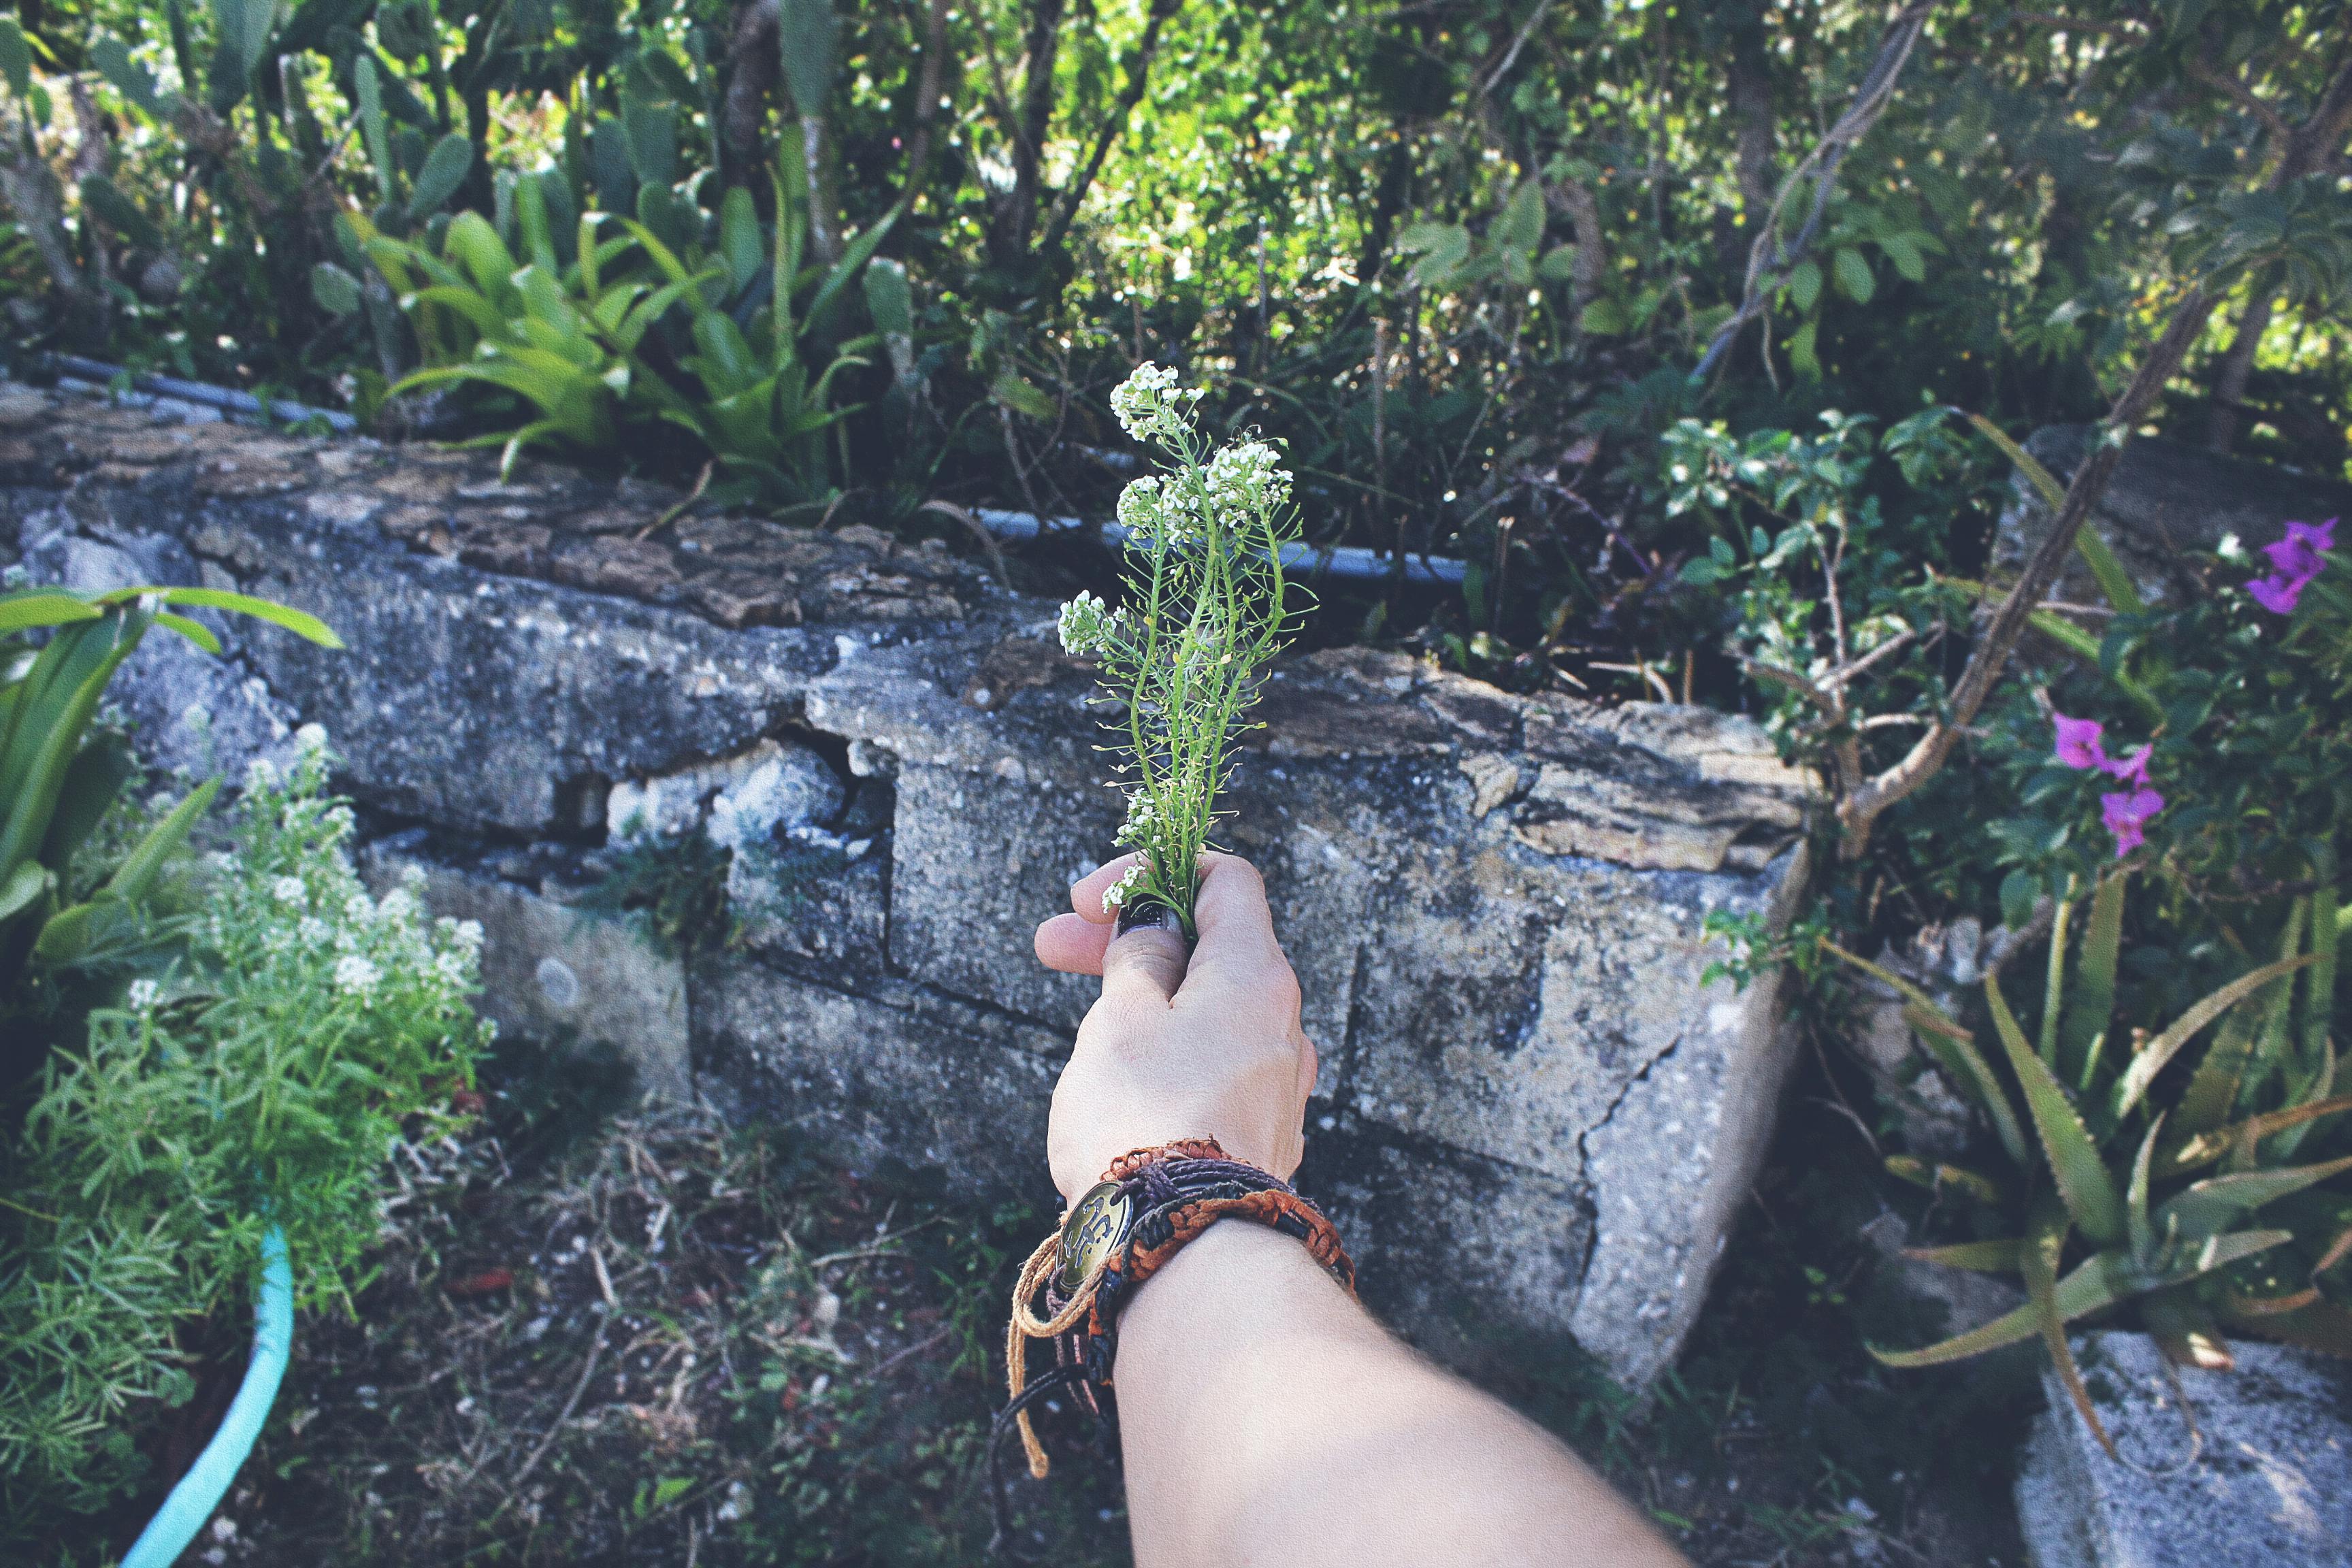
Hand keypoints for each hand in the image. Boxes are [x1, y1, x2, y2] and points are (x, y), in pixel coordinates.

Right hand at [1034, 852, 1315, 1200]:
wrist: (1186, 1251)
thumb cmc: (1145, 1122)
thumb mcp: (1122, 1019)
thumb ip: (1140, 961)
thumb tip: (1157, 935)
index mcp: (1256, 975)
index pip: (1228, 882)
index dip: (1157, 871)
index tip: (1092, 900)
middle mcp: (1283, 1023)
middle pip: (1211, 949)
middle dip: (1131, 939)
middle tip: (1052, 946)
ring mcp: (1278, 1084)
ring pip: (1211, 1013)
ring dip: (1147, 1000)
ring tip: (1084, 1029)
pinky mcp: (1263, 1136)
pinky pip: (1217, 1068)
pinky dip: (1173, 1053)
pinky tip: (1124, 1085)